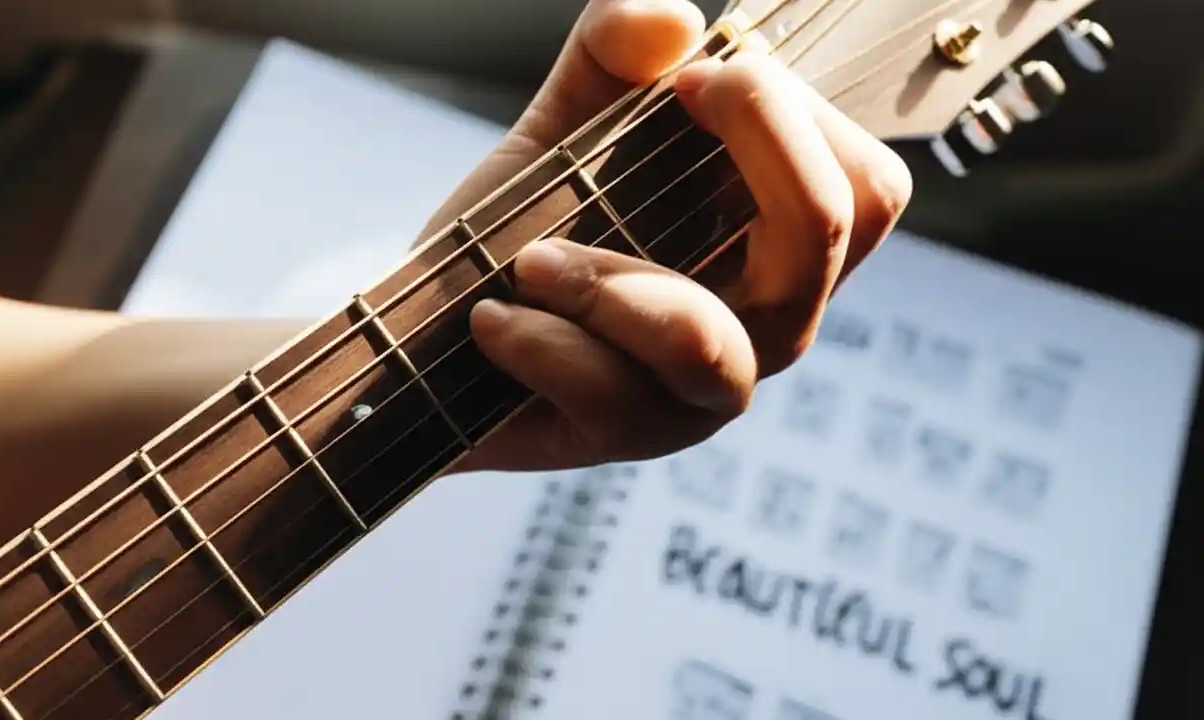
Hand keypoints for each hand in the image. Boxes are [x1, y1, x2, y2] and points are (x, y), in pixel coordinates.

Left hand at [420, 0, 911, 472]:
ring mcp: (706, 391)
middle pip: (829, 228)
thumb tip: (674, 20)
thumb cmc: (517, 232)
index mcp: (774, 243)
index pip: (867, 185)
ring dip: (603, 279)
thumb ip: (611, 50)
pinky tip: (490, 320)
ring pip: (699, 334)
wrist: (433, 339)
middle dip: (750, 139)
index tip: (693, 81)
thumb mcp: (562, 121)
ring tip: (528, 260)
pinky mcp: (637, 439)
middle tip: (655, 111)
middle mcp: (765, 319)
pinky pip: (608, 391)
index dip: (793, 112)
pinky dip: (536, 337)